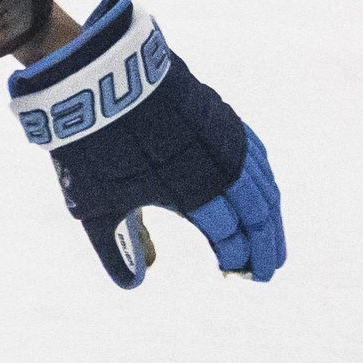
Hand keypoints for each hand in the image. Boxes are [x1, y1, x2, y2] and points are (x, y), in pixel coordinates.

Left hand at [9, 0, 282, 288]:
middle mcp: (220, 169)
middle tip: (265, 274)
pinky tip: (262, 193)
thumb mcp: (96, 206)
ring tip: (269, 241)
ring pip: (262, 186)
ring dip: (270, 218)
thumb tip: (135, 283)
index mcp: (194, 195)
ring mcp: (225, 140)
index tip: (233, 275)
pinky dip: (263, 183)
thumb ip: (116, 248)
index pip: (230, 238)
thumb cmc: (93, 147)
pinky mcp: (221, 117)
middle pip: (257, 216)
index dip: (236, 259)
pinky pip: (255, 156)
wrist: (97, 78)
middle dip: (266, 247)